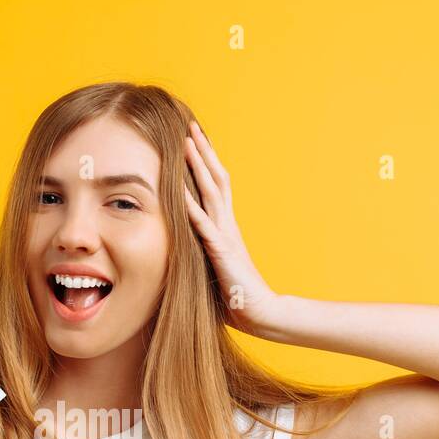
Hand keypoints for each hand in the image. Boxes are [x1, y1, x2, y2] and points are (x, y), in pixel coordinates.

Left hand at [182, 119, 284, 339]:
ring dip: (197, 166)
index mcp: (225, 227)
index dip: (205, 163)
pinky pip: (203, 224)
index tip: (193, 141)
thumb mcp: (214, 267)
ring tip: (186, 142)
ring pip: (211, 191)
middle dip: (203, 151)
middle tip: (190, 126)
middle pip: (216, 178)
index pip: (216, 186)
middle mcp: (227, 224)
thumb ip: (202, 252)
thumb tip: (184, 247)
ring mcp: (225, 235)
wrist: (259, 311)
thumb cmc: (236, 295)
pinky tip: (179, 189)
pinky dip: (191, 205)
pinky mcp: (221, 250)